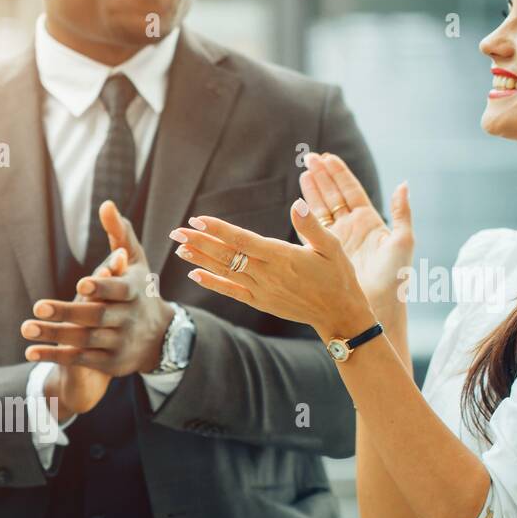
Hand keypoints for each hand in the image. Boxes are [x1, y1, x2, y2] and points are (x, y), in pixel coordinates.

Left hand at [21, 200, 174, 377]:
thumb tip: (106, 205)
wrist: (159, 338)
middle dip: (67, 312)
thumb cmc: (140, 290)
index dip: (101, 288)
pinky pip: (79, 360)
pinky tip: (31, 352)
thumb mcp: (137, 262)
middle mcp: (129, 320)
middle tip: (37, 306)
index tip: (80, 285)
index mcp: (135, 292)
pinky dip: (55, 357)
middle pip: (96, 317)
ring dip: (54, 336)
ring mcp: (120, 343)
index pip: (118, 291)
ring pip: (84, 340)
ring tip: (26, 328)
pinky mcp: (110, 363)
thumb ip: (120, 234)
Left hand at [169, 199, 376, 344]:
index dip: (218, 230)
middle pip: (227, 255)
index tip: (198, 219)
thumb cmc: (339, 276)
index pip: (243, 240)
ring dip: (201, 259)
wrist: (338, 314)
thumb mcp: (333, 247)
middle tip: (177, 231)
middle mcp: (267, 274)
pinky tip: (195, 274)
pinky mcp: (260, 301)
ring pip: (225, 272)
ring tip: (180, 248)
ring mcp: (261, 290)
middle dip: (200, 242)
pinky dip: (212, 282)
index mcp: (282, 256)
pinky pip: (231, 291)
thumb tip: (297, 203)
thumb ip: (312, 226)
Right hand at [299, 152, 413, 327]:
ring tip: (302, 172)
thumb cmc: (393, 278)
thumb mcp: (403, 242)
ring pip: (321, 209)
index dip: (339, 174)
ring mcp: (336, 241)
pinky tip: (295, 202)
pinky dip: (303, 215)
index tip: (327, 157)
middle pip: (333, 195)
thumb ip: (403, 212)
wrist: (375, 308)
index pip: (351, 190)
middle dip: (322, 176)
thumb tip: (403, 185)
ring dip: (311, 191)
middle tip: (309, 158)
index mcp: (370, 221)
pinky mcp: (323, 255)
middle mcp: (351, 229)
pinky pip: (311, 230)